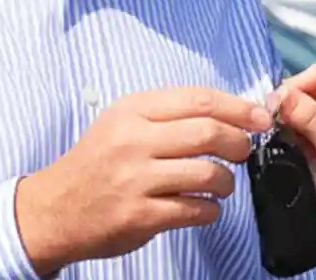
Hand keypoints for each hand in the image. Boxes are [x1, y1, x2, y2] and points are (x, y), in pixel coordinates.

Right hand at [14, 86, 272, 274]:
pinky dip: (211, 209)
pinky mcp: (140, 216)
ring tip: (222, 184)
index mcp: (132, 111)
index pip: (198, 99)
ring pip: (208, 172)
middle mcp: (133, 141)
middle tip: (245, 151)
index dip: (237, 107)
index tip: (260, 117)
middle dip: (239, 142)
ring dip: (227, 180)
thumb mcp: (122, 122)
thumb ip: (167, 114)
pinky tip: (205, 206)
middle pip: (208, 132)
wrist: (54, 209)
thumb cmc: (97, 163)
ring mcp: (136, 180)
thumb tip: (228, 112)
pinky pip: (195, 209)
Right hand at [273, 63, 315, 245]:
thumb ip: (310, 118)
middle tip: (269, 119)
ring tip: (270, 131)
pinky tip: (275, 141)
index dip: (296, 86)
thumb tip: (280, 94)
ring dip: (282, 118)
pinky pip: (292, 128)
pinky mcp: (315, 144)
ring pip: (296, 108)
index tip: (276, 104)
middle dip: (286, 102)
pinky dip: (281, 132)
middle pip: (305, 89)